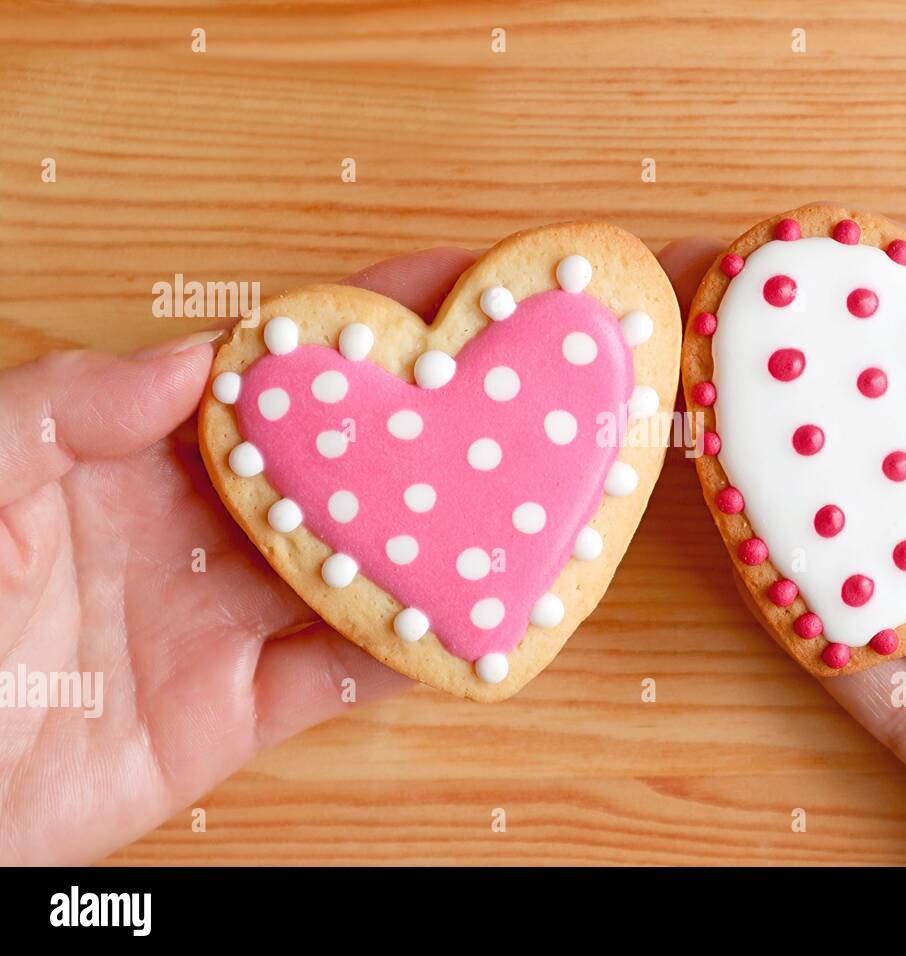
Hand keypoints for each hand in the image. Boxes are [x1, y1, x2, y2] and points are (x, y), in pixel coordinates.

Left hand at [0, 248, 474, 864]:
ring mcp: (223, 620)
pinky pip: (342, 675)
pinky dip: (411, 650)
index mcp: (133, 454)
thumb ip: (62, 406)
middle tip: (524, 382)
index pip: (270, 372)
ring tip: (531, 494)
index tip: (448, 285)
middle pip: (337, 463)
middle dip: (429, 421)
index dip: (357, 325)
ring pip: (358, 565)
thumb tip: (196, 359)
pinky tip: (477, 619)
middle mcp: (197, 529)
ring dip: (441, 535)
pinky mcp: (236, 713)